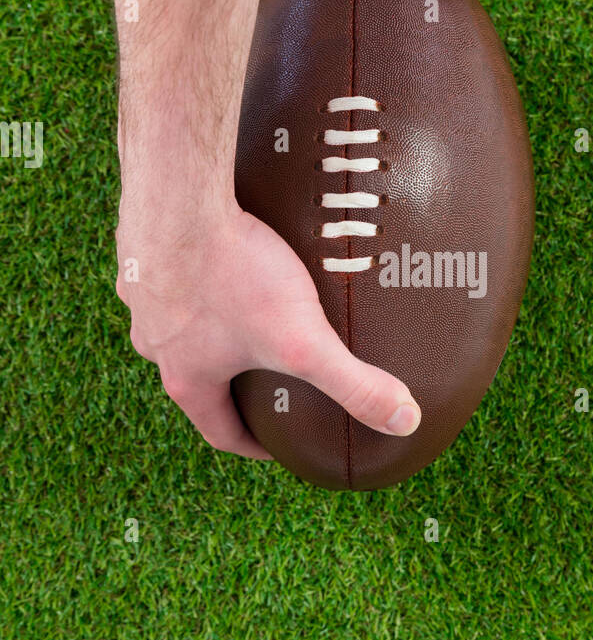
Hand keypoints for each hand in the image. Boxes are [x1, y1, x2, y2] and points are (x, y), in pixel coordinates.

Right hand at [115, 200, 420, 457]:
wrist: (177, 196)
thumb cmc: (234, 273)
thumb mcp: (303, 340)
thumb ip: (355, 383)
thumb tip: (404, 421)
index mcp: (187, 376)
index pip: (219, 430)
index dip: (254, 442)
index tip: (278, 442)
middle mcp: (154, 343)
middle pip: (198, 376)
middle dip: (236, 378)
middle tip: (273, 372)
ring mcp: (141, 295)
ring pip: (180, 323)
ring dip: (213, 324)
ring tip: (252, 310)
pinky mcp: (141, 249)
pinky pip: (171, 271)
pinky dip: (198, 273)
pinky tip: (223, 255)